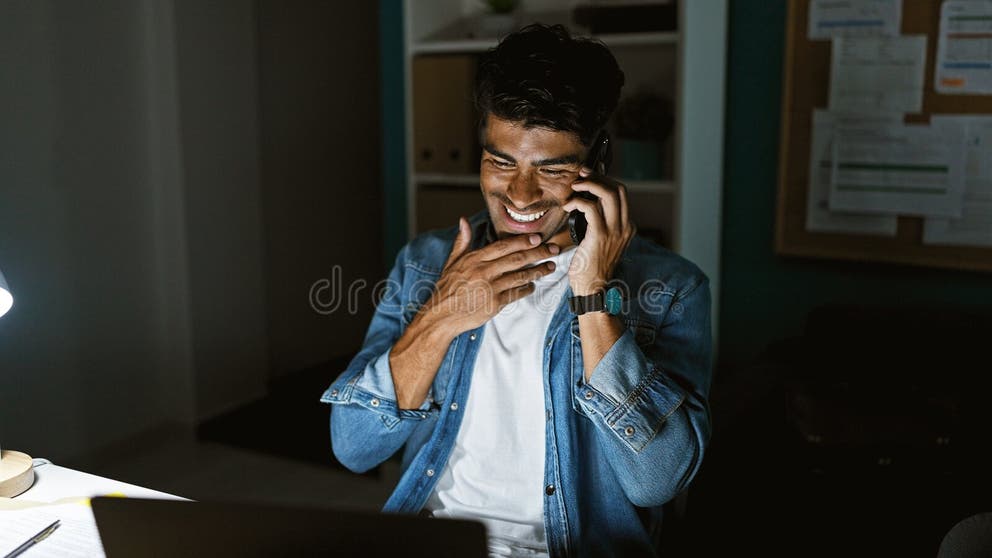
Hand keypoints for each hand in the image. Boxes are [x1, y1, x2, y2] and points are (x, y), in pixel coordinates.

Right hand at [414, 217, 559, 335]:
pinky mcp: (494, 304)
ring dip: (538, 271)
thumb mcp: (451, 262)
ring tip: (550, 267)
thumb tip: (463, 221)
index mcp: (474, 259)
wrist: (441, 315)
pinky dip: (526, 289)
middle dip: (538, 253)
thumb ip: (462, 242)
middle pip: (517, 259)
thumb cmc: (447, 289)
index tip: (537, 238)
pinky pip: (516, 294)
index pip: (503, 246)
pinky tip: (533, 285)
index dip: (522, 241)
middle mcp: (483, 272)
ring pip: (520, 276)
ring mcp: (490, 288)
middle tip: (553, 249)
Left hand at [561, 168, 635, 294]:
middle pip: (618, 189)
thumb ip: (598, 224)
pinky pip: (591, 207)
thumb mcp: (599, 242)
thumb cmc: (590, 267)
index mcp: (627, 227)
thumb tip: (587, 204)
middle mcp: (625, 227)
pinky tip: (568, 206)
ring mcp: (615, 231)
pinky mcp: (600, 235)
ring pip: (608, 193)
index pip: (621, 194)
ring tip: (574, 186)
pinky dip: (578, 201)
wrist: (592, 289)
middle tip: (581, 174)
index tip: (589, 176)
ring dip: (589, 184)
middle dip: (599, 177)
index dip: (605, 180)